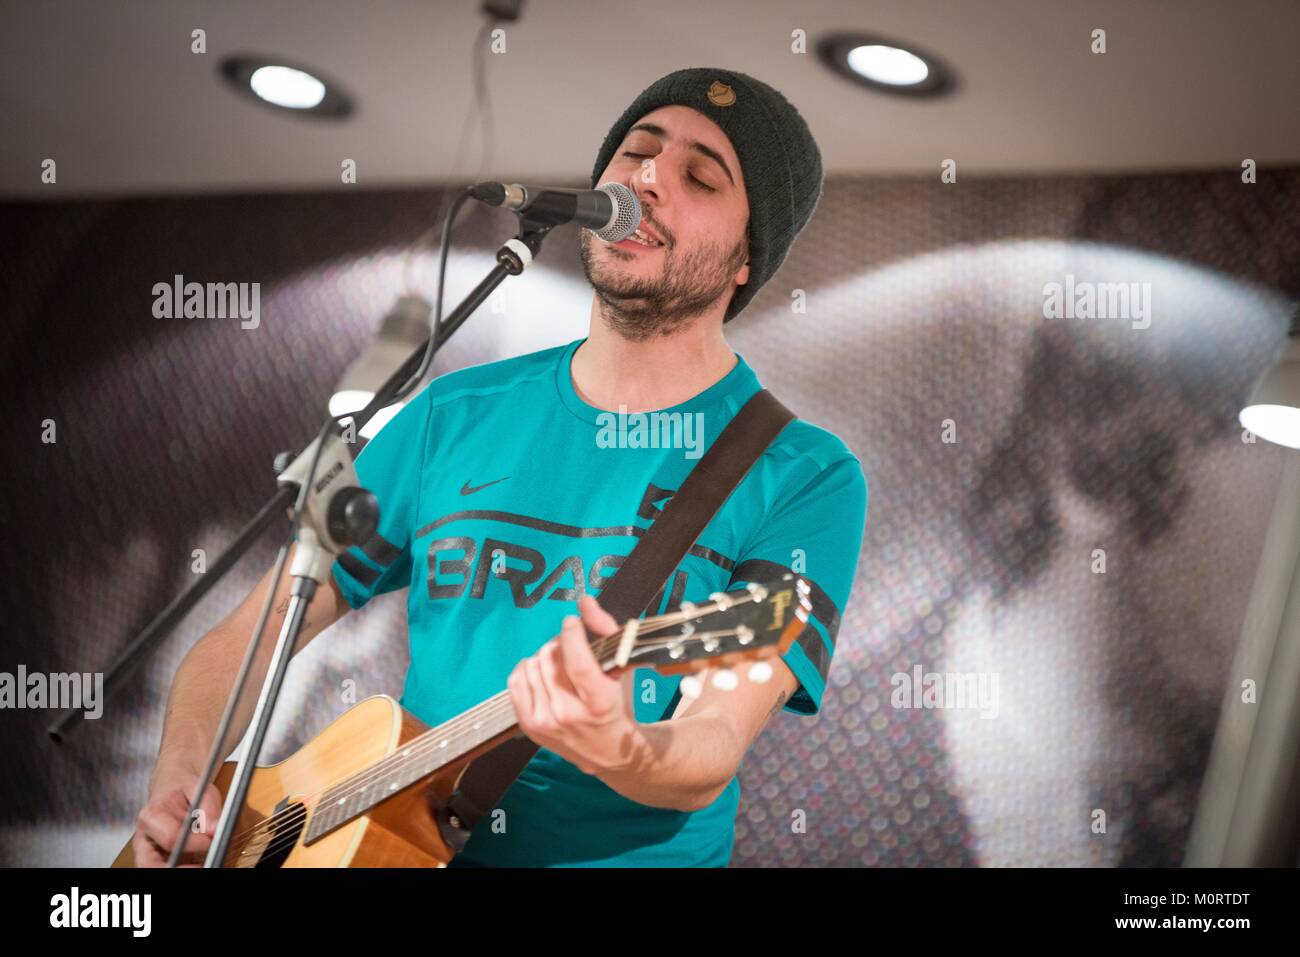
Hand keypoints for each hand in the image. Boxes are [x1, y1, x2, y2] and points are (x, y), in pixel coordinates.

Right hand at [133, 770, 222, 866]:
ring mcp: (147, 852)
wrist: (173, 790)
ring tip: (201, 864)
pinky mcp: (156, 860)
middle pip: (151, 864)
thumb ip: (208, 808)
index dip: (194, 842)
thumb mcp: (200, 789)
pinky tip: (199, 864)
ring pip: (155, 869)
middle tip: (203, 865)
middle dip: (180, 867)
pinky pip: (167, 868)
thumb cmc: (185, 790)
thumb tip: (214, 830)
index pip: (171, 838)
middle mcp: (144, 837)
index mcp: (151, 815)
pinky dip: (184, 867)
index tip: (211, 840)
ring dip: (182, 868)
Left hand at [507, 595, 645, 775]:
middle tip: (571, 646)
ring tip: (560, 662)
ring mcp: (546, 721)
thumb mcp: (622, 669)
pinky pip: (517, 680)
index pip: (577, 661)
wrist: (610, 753)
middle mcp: (568, 714)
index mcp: (599, 703)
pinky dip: (528, 668)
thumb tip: (585, 602)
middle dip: (560, 643)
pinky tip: (542, 672)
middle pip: (551, 657)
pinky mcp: (529, 725)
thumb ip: (606, 630)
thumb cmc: (618, 706)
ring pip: (533, 664)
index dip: (572, 634)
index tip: (573, 622)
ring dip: (546, 655)